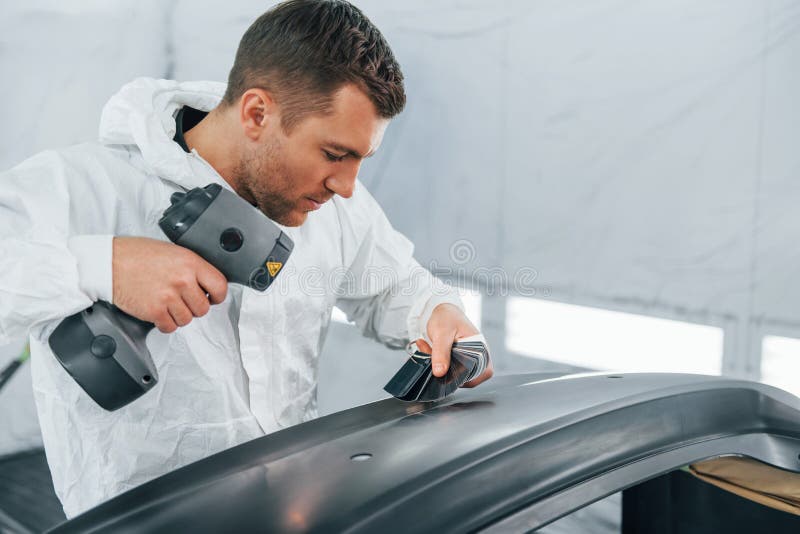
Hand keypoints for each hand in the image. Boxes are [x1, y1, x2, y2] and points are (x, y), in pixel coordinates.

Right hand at [112, 237, 227, 332]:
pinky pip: (170, 327)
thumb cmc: (137, 255)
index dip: (217, 296)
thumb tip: (206, 284)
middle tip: (182, 300)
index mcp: (190, 262)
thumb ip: (192, 267)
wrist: (109, 263)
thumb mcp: (173, 252)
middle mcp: (182, 280)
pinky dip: (164, 323)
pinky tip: (158, 311)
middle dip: (194, 307)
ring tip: (166, 303)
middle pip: (203, 308)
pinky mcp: (154, 311)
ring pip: (187, 319)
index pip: (220, 286)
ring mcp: (168, 296)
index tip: (212, 297)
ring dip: (178, 315)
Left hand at [416, 303, 493, 387]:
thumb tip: (439, 373)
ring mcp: (468, 360)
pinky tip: (426, 349)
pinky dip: (435, 364)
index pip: (481, 373)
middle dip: (446, 371)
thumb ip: (441, 352)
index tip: (445, 372)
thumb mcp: (442, 333)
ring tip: (426, 349)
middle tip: (430, 357)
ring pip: (455, 375)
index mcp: (482, 349)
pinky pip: (448, 370)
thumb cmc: (447, 317)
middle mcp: (478, 357)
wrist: (442, 310)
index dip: (464, 378)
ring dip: (438, 367)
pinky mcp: (458, 361)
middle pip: (467, 377)